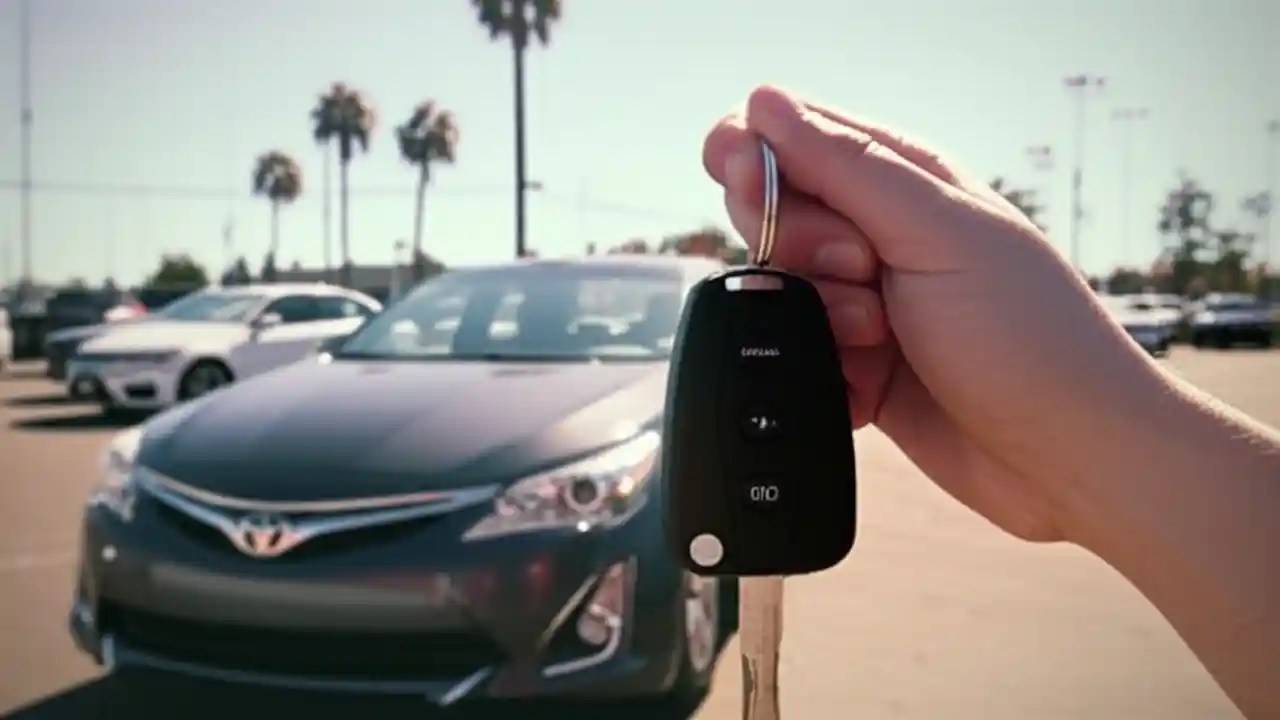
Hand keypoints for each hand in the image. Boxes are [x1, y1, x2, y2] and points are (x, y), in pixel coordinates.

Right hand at [702, 86, 1161, 542]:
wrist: (1066, 459)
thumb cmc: (1027, 336)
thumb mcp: (936, 232)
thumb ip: (844, 167)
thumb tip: (763, 102)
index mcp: (902, 180)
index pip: (788, 137)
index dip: (753, 157)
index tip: (749, 183)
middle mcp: (877, 236)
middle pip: (770, 214)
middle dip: (795, 245)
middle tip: (863, 272)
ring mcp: (863, 304)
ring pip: (776, 291)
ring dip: (815, 318)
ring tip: (881, 338)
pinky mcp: (856, 368)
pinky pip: (790, 357)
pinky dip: (817, 372)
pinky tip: (870, 383)